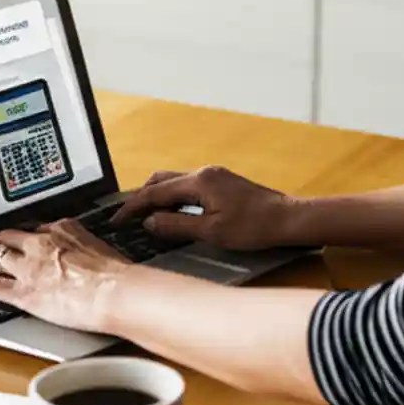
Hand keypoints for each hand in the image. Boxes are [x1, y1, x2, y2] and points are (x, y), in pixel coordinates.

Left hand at [0, 219, 131, 332]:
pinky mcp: (23, 291)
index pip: (36, 229)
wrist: (117, 291)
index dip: (25, 239)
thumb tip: (90, 259)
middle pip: (7, 237)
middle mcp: (42, 243)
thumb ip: (88, 251)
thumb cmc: (119, 276)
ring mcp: (30, 266)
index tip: (24, 244)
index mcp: (64, 229)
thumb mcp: (103, 250)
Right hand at [112, 165, 301, 250]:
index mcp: (199, 182)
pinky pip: (188, 186)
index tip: (115, 221)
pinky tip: (172, 214)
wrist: (288, 219)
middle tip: (127, 218)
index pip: (155, 192)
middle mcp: (203, 173)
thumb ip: (176, 226)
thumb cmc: (253, 228)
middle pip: (161, 180)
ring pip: (175, 182)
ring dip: (158, 197)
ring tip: (145, 218)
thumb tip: (149, 222)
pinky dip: (174, 198)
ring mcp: (214, 176)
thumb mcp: (211, 232)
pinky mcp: (222, 182)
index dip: (132, 207)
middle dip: (141, 198)